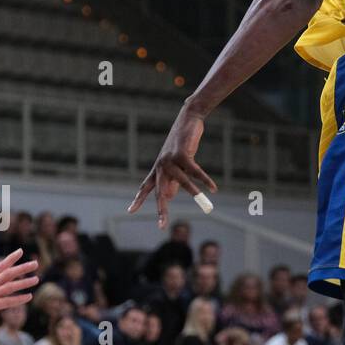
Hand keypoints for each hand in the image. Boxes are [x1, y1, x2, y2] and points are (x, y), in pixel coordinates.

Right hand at [0, 249, 39, 334]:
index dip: (10, 258)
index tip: (20, 251)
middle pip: (7, 274)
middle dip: (22, 268)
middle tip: (35, 263)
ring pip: (9, 286)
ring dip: (24, 282)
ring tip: (36, 279)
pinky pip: (6, 301)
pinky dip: (18, 299)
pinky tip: (29, 297)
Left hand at [128, 106, 217, 229]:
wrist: (188, 119)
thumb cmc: (183, 142)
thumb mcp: (176, 161)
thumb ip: (172, 177)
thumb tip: (168, 195)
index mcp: (157, 168)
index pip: (146, 186)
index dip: (139, 199)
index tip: (131, 210)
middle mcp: (160, 166)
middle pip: (160, 192)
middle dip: (161, 209)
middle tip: (161, 225)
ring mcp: (170, 160)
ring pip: (182, 181)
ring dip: (195, 192)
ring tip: (205, 202)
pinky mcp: (181, 154)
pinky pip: (195, 171)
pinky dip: (205, 180)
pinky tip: (213, 187)